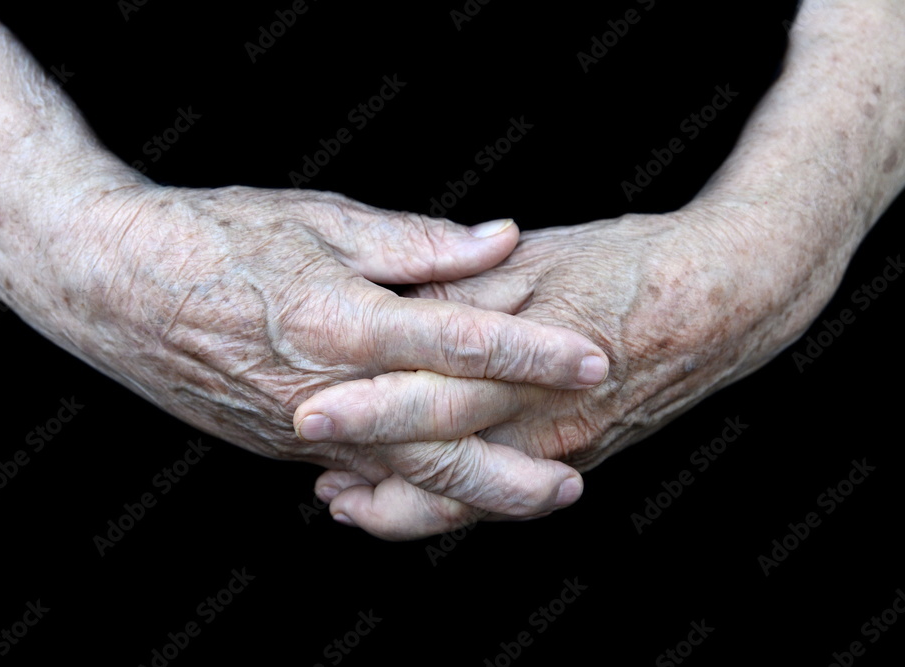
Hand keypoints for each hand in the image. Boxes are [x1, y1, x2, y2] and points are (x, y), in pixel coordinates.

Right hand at [53, 183, 607, 502]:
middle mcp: (328, 390)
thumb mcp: (318, 221)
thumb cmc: (215, 237)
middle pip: (438, 447)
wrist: (112, 285)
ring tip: (530, 500)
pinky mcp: (277, 443)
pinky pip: (357, 474)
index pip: (462, 342)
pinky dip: (408, 491)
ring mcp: (299, 429)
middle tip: (577, 481)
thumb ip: (416, 242)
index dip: (535, 351)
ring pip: (401, 478)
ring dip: (471, 496)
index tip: (595, 357)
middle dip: (513, 471)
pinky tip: (447, 494)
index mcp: (344, 320)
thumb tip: (501, 239)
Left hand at [299, 204, 828, 538]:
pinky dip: (457, 503)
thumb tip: (401, 308)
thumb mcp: (543, 262)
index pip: (432, 398)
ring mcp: (564, 448)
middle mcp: (543, 422)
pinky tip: (423, 491)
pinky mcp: (580, 453)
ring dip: (408, 508)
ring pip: (474, 501)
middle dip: (376, 487)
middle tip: (320, 491)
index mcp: (527, 364)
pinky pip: (506, 494)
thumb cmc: (632, 267)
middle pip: (446, 473)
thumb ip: (469, 291)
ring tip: (351, 503)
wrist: (728, 298)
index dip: (368, 413)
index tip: (308, 420)